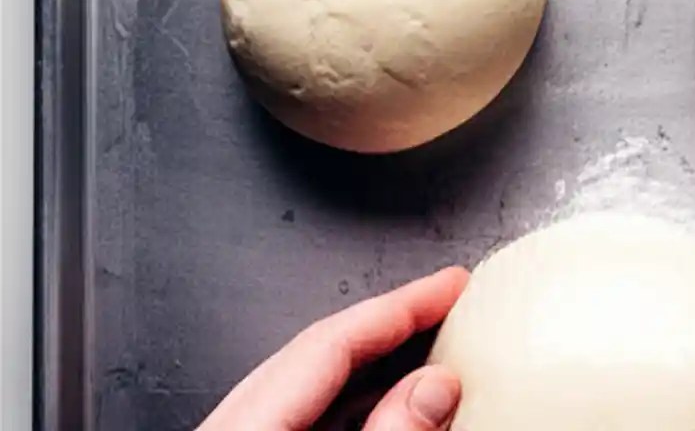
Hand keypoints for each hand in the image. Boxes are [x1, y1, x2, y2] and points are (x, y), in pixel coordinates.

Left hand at [199, 267, 468, 430]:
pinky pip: (301, 409)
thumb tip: (435, 385)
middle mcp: (234, 422)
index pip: (329, 339)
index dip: (399, 304)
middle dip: (389, 321)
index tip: (452, 284)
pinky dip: (350, 398)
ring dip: (373, 361)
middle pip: (316, 349)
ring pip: (307, 379)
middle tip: (448, 302)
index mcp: (247, 424)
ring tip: (431, 349)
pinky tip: (388, 403)